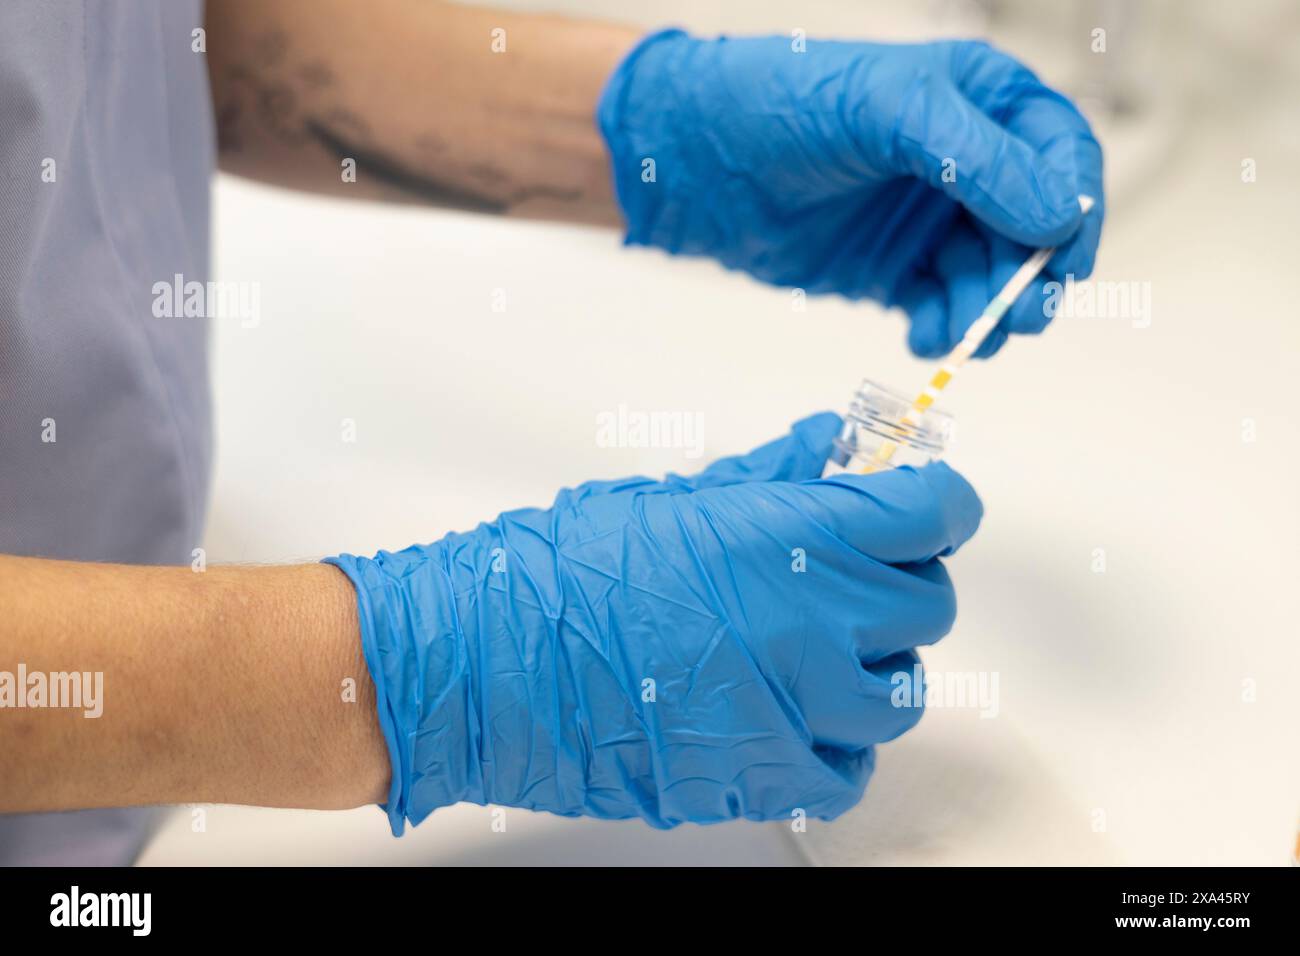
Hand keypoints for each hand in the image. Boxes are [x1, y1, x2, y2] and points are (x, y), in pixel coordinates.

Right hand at [328, 414, 981, 831]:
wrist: (490, 664)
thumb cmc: (563, 574)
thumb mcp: (676, 499)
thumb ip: (773, 474)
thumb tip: (831, 445)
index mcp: (798, 537)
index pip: (936, 511)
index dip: (934, 502)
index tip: (919, 503)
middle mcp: (816, 625)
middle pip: (929, 602)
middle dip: (899, 578)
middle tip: (847, 574)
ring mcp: (798, 710)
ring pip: (902, 691)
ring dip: (873, 664)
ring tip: (814, 650)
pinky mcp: (766, 776)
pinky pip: (852, 768)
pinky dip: (840, 743)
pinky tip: (797, 714)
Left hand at [598, 31, 1103, 357]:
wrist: (696, 159)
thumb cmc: (781, 103)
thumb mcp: (889, 110)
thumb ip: (977, 159)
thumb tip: (1058, 215)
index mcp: (980, 101)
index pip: (1061, 154)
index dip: (1073, 209)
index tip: (1062, 260)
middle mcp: (965, 161)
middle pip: (1036, 228)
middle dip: (1032, 277)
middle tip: (1019, 317)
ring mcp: (930, 219)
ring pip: (992, 277)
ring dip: (987, 312)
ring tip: (960, 335)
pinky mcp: (894, 268)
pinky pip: (942, 307)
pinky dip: (944, 329)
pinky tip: (924, 337)